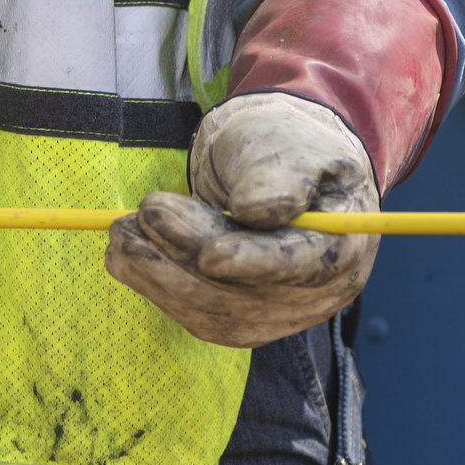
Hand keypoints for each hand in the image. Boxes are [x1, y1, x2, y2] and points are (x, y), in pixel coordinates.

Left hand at [104, 93, 378, 347]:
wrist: (276, 165)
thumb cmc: (287, 148)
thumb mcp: (289, 144)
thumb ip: (279, 175)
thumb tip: (259, 212)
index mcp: (343, 245)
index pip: (302, 265)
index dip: (257, 263)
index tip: (211, 254)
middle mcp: (317, 294)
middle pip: (248, 294)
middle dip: (187, 254)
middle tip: (141, 212)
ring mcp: (279, 315)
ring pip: (214, 314)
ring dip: (160, 276)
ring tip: (121, 231)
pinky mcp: (241, 320)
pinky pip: (196, 315)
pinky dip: (157, 286)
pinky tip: (128, 256)